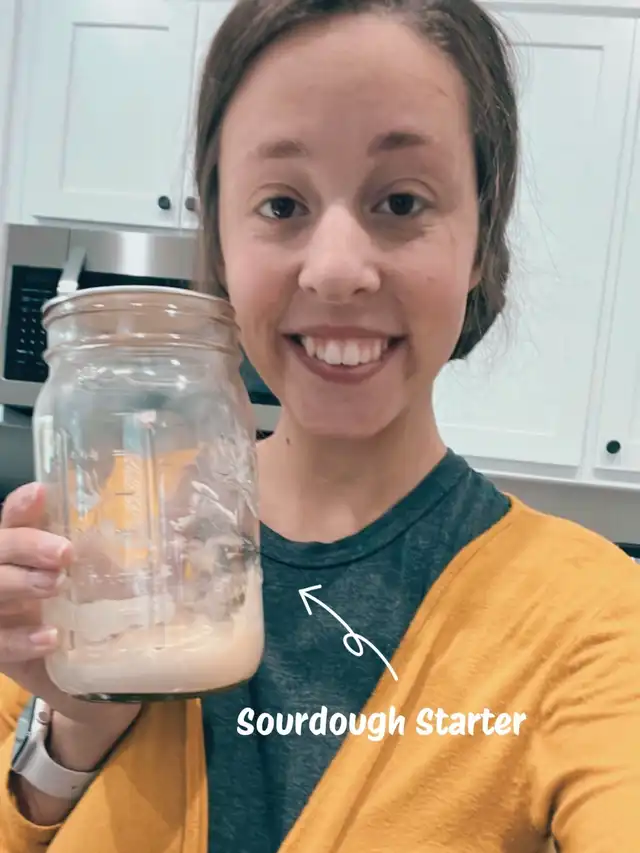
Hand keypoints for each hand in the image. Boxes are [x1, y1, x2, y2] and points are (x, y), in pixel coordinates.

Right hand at [0, 482, 139, 731]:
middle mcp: (6, 575)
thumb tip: (149, 525)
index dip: (22, 506)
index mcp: (30, 552)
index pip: (15, 519)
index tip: (41, 493)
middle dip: (25, 545)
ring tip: (55, 586)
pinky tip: (49, 637)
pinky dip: (19, 638)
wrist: (99, 686)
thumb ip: (109, 557)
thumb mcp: (109, 583)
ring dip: (17, 583)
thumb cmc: (101, 619)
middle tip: (64, 554)